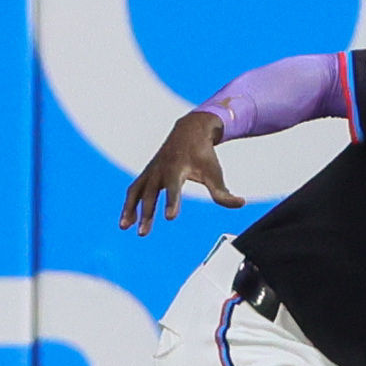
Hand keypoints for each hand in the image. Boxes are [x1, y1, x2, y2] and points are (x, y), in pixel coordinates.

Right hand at [120, 112, 245, 234]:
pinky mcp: (146, 173)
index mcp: (178, 168)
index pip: (174, 187)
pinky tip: (126, 222)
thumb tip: (240, 204)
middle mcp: (161, 169)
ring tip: (125, 228)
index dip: (172, 202)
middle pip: (151, 194)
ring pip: (137, 192)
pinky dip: (128, 204)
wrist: (188, 131)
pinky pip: (133, 190)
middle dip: (147, 213)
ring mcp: (151, 171)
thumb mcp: (215, 172)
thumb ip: (223, 192)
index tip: (170, 218)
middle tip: (144, 233)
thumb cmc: (203, 154)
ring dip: (130, 210)